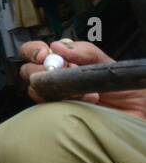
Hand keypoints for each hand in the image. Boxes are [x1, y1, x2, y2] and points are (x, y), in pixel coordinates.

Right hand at [19, 39, 145, 117]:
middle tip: (57, 71)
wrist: (139, 116)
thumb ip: (87, 53)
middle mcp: (55, 79)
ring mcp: (55, 98)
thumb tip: (57, 46)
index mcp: (66, 61)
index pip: (36, 51)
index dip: (34, 51)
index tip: (44, 55)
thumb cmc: (127, 91)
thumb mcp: (109, 65)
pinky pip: (45, 108)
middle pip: (28, 69)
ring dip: (56, 87)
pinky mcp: (57, 116)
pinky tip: (83, 102)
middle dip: (40, 69)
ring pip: (35, 89)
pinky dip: (62, 103)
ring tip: (82, 91)